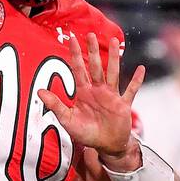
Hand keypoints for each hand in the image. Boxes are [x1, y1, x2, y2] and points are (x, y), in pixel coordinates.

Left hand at [38, 32, 144, 165]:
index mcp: (84, 92)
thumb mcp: (67, 120)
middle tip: (91, 34)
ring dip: (113, 58)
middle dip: (93, 51)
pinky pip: (131, 91)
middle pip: (95, 66)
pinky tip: (141, 69)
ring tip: (115, 41)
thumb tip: (39, 92)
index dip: (75, 54)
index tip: (72, 38)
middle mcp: (98, 90)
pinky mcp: (123, 105)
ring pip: (113, 73)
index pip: (78, 69)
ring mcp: (111, 96)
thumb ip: (55, 105)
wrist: (105, 146)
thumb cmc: (86, 134)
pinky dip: (136, 81)